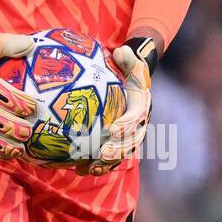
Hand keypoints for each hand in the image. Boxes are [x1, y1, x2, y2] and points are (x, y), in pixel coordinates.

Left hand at [74, 43, 151, 175]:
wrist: (133, 83)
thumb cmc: (128, 70)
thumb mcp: (131, 61)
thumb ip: (128, 58)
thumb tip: (122, 51)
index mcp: (141, 106)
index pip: (137, 118)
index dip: (127, 125)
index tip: (114, 129)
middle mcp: (139, 125)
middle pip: (131, 142)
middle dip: (118, 150)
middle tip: (102, 154)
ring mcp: (129, 136)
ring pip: (120, 154)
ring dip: (107, 164)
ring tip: (90, 169)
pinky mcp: (118, 143)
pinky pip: (109, 158)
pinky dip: (96, 165)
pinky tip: (80, 170)